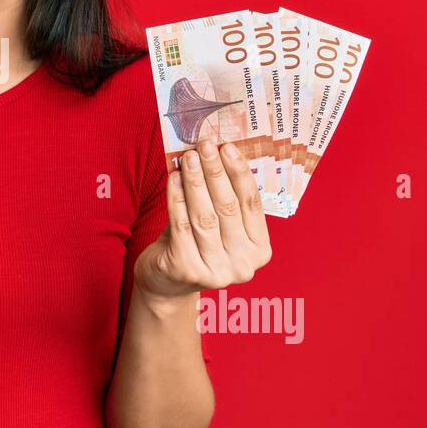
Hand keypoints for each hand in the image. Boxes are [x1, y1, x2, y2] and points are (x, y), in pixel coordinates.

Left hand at [133, 136, 272, 301]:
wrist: (166, 282)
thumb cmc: (194, 244)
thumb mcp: (216, 224)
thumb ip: (221, 197)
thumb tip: (216, 153)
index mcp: (260, 250)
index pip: (252, 204)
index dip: (240, 173)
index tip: (229, 147)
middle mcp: (243, 265)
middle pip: (228, 208)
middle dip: (216, 172)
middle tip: (205, 145)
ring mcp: (217, 272)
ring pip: (204, 216)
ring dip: (195, 182)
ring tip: (189, 157)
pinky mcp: (187, 270)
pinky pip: (181, 225)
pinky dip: (176, 197)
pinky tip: (173, 178)